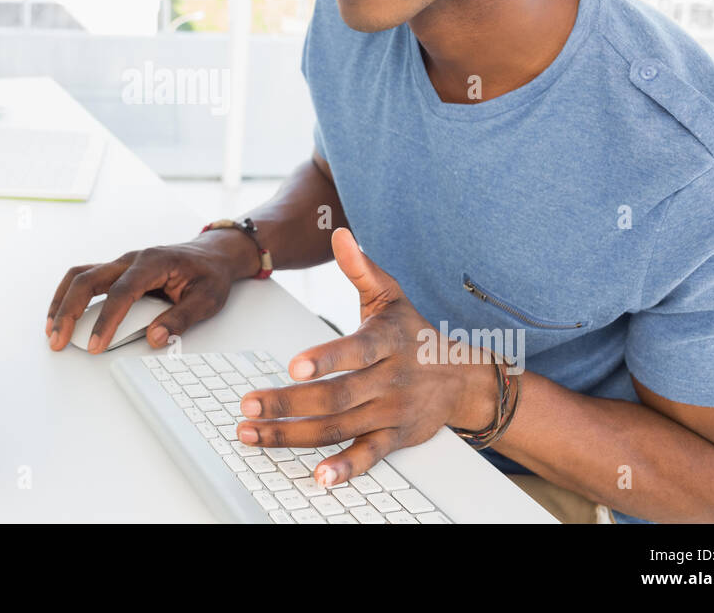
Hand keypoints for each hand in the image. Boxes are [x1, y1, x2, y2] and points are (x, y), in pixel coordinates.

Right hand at [45, 229, 259, 352]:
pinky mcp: (117, 272)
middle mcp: (131, 259)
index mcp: (153, 263)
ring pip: (80, 276)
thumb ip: (181, 319)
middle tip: (58, 340)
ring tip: (51, 330)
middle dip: (69, 311)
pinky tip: (63, 316)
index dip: (106, 320)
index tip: (95, 345)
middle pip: (88, 280)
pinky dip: (69, 296)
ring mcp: (121, 264)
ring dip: (62, 302)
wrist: (212, 255)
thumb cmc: (209, 274)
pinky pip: (85, 279)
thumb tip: (156, 338)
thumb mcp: (207, 299)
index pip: (122, 292)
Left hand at [236, 228, 496, 486]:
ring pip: (339, 427)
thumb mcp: (391, 297)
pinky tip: (318, 477)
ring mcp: (391, 412)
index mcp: (386, 341)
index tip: (294, 365)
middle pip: (335, 396)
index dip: (326, 358)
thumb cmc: (414, 333)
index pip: (356, 351)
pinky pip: (369, 456)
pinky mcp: (394, 438)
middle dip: (288, 403)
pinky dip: (345, 468)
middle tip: (249, 407)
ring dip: (294, 435)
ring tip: (253, 435)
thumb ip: (361, 269)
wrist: (463, 377)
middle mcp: (389, 380)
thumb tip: (341, 235)